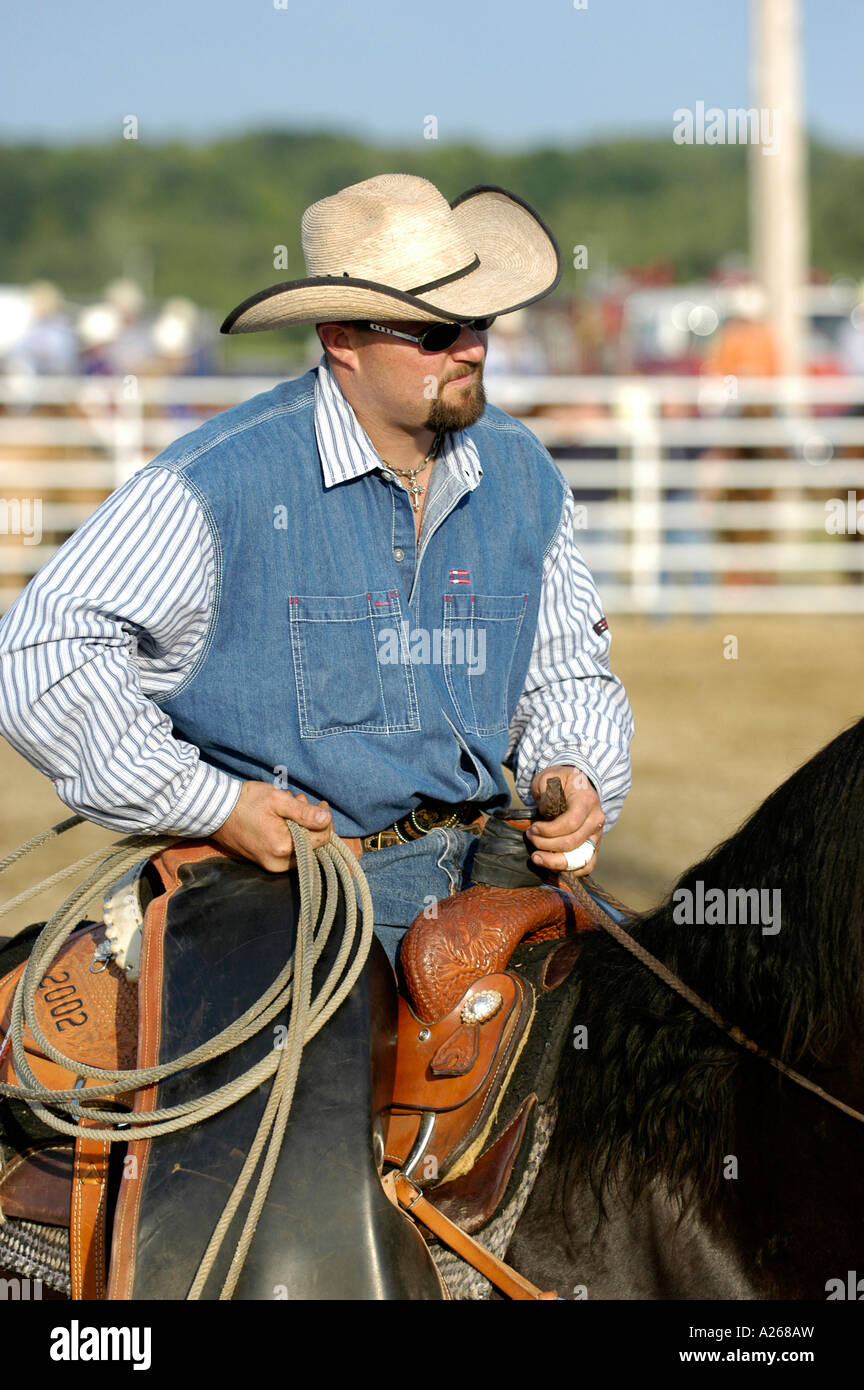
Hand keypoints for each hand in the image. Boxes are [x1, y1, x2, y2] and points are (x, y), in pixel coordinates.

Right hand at [212, 781, 343, 873]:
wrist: (215, 811)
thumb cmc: (246, 802)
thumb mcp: (278, 800)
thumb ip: (304, 812)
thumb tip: (326, 819)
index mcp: (284, 848)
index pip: (322, 839)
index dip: (325, 820)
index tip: (320, 804)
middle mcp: (279, 863)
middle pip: (313, 846)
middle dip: (312, 823)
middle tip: (301, 802)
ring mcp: (271, 865)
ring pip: (302, 848)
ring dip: (302, 827)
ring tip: (291, 806)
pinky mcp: (265, 862)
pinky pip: (289, 851)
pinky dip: (292, 834)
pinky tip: (283, 818)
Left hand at [526, 765, 604, 876]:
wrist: (578, 784)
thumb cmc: (561, 780)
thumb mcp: (549, 777)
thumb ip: (546, 790)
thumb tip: (546, 811)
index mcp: (587, 801)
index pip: (571, 823)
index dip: (549, 831)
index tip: (532, 829)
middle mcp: (596, 820)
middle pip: (573, 842)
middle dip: (547, 845)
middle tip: (530, 838)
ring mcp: (597, 835)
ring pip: (580, 858)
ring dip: (555, 862)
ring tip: (536, 858)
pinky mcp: (593, 845)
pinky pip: (587, 865)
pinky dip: (571, 871)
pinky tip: (553, 867)